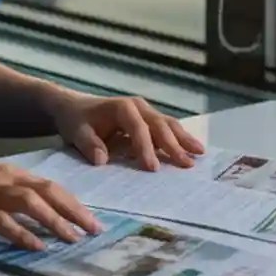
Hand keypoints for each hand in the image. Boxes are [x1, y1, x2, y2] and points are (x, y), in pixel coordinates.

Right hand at [0, 163, 104, 250]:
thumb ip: (8, 195)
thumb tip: (36, 212)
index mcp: (6, 171)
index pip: (49, 185)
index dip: (73, 202)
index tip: (92, 220)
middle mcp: (1, 176)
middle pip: (47, 191)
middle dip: (74, 211)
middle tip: (94, 230)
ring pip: (30, 203)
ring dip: (54, 221)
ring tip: (72, 239)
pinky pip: (1, 220)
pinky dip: (21, 233)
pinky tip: (35, 246)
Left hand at [44, 89, 205, 170]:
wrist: (75, 108)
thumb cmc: (77, 121)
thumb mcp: (77, 132)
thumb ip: (89, 144)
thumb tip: (101, 160)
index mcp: (121, 108)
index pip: (138, 128)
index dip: (146, 147)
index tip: (152, 168)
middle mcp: (138, 107)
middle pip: (159, 125)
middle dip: (173, 144)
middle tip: (186, 164)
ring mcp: (146, 111)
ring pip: (168, 124)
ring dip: (184, 139)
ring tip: (200, 154)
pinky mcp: (149, 119)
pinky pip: (167, 128)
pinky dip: (181, 138)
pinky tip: (193, 150)